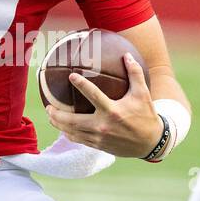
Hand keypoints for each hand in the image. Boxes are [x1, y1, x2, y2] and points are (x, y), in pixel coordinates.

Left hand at [45, 53, 162, 157]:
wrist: (151, 143)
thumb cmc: (146, 116)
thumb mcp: (143, 94)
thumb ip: (135, 74)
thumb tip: (127, 55)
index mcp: (113, 111)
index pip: (93, 95)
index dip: (81, 85)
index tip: (70, 75)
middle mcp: (103, 126)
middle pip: (73, 121)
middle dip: (57, 114)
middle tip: (48, 107)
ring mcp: (99, 138)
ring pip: (73, 132)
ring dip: (59, 125)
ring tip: (50, 116)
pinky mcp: (99, 146)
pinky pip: (79, 140)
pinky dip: (69, 134)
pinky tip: (63, 128)